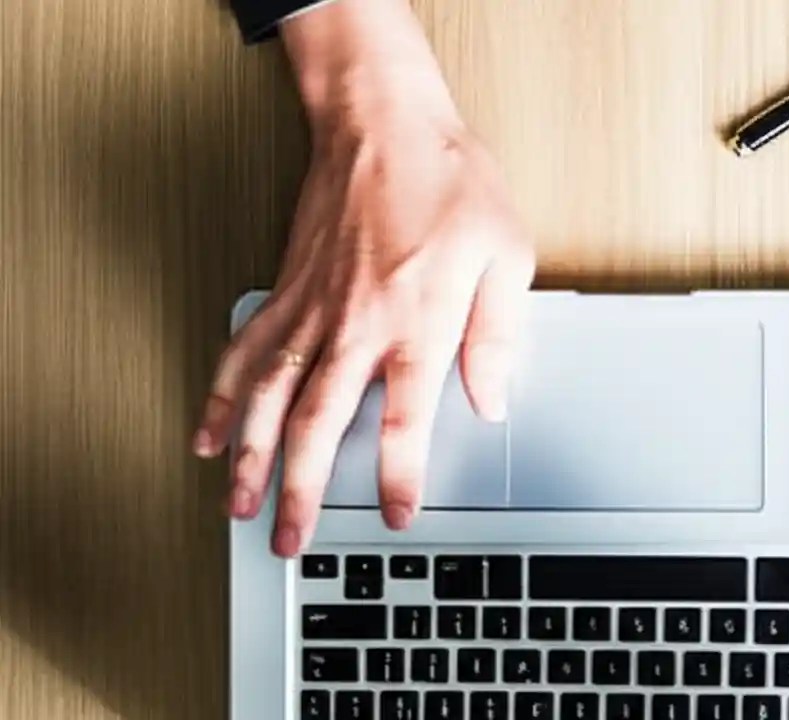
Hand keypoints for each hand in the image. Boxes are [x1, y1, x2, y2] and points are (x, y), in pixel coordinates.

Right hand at [192, 0, 533, 556]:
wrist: (386, 125)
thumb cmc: (450, 183)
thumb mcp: (506, 256)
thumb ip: (498, 335)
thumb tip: (491, 398)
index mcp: (416, 326)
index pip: (403, 425)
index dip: (399, 480)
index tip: (397, 517)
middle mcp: (356, 328)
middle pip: (315, 428)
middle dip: (300, 493)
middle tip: (292, 540)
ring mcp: (312, 311)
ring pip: (266, 400)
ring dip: (247, 459)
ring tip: (236, 507)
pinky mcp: (287, 290)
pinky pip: (244, 351)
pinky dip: (220, 395)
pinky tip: (206, 430)